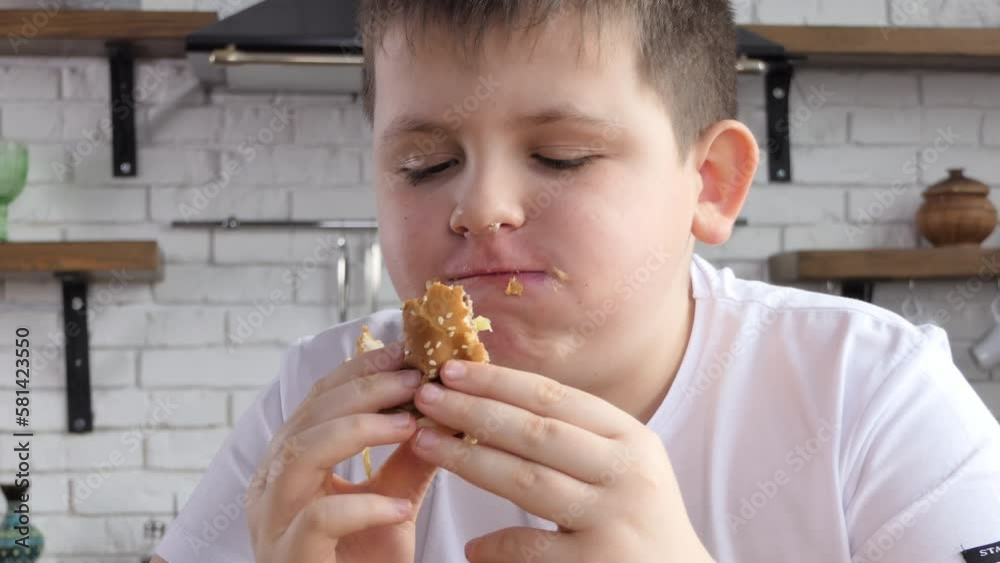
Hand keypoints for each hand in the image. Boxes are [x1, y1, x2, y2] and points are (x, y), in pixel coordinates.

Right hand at [246, 343, 438, 562]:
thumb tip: (446, 411)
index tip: (410, 352)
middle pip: (310, 414)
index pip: (320, 398)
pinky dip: (362, 506)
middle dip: (367, 390)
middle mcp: (272, 486)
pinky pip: (318, 519)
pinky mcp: (287, 558)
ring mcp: (273, 522)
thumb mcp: (391, 504)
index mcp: (291, 463)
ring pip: (302, 453)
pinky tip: (399, 505)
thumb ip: (410, 460)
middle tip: (417, 380)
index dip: (363, 369)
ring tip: (410, 425)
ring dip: (360, 431)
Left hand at [409, 360, 714, 562]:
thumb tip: (496, 398)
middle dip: (474, 410)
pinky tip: (472, 545)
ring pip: (527, 480)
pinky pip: (532, 549)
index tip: (452, 368)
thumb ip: (576, 436)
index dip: (499, 381)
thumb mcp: (624, 465)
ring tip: (425, 442)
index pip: (555, 397)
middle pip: (536, 431)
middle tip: (426, 396)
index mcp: (632, 438)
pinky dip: (498, 546)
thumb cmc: (639, 519)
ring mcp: (613, 519)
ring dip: (468, 458)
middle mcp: (626, 472)